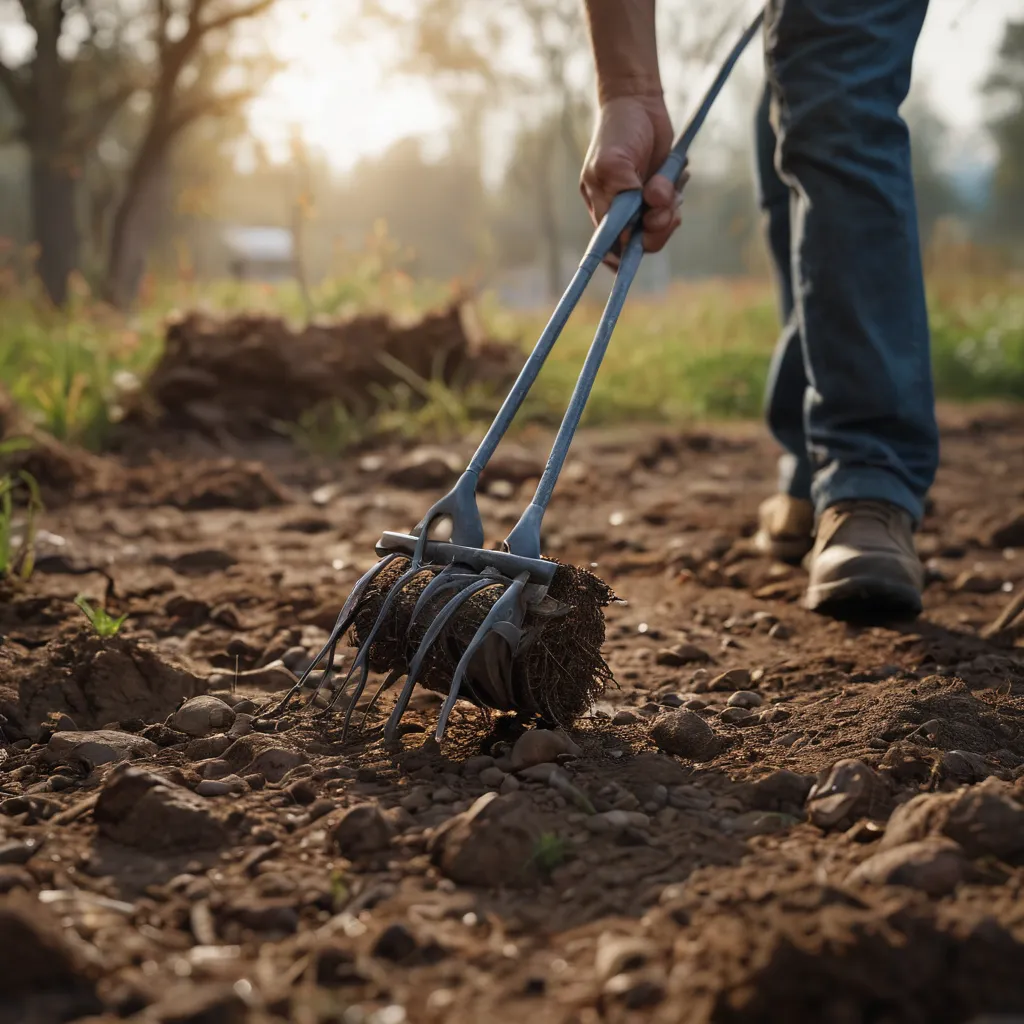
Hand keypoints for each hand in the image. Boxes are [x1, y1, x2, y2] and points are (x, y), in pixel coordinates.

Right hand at [580, 94, 685, 263]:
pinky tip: (675, 178)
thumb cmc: (619, 129)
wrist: (640, 101)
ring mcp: (640, 203)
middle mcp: (619, 210)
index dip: (621, 257)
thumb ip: (620, 194)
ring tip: (668, 184)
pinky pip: (671, 211)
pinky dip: (676, 200)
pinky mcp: (659, 193)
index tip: (635, 251)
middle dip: (655, 228)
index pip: (608, 247)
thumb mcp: (613, 161)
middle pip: (639, 243)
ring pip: (658, 228)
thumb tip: (633, 227)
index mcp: (600, 207)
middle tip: (663, 205)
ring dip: (668, 211)